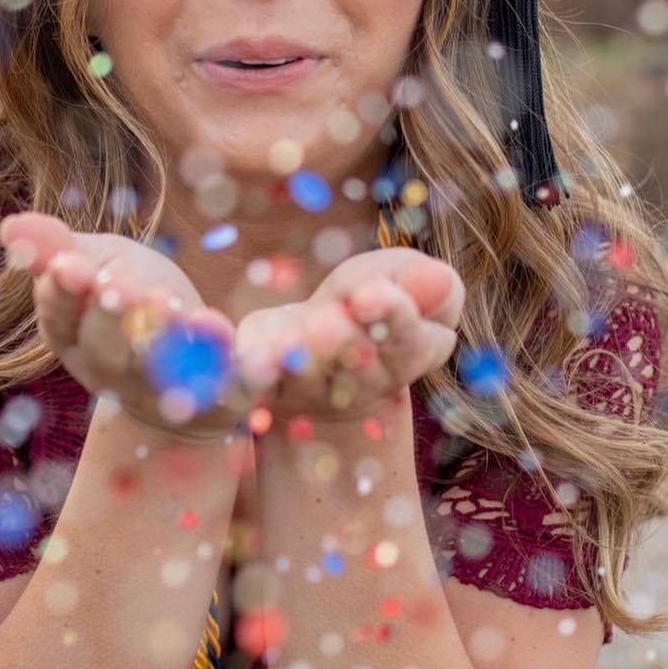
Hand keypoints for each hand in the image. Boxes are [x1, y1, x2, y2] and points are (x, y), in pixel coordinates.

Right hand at [0, 212, 248, 440]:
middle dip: (110, 315)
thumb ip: (58, 248)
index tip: (69, 266)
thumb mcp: (93, 264)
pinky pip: (222, 382)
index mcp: (74, 336)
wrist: (186, 379)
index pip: (60, 316)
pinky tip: (217, 324)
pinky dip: (222, 357)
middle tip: (119, 286)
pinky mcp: (217, 394)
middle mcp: (113, 370)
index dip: (64, 292)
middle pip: (105, 348)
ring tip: (164, 301)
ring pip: (158, 366)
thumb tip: (12, 226)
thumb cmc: (131, 299)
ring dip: (160, 334)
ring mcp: (163, 387)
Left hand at [235, 248, 464, 426]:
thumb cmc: (370, 299)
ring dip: (292, 361)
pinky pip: (249, 384)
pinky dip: (240, 370)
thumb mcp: (402, 278)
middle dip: (339, 343)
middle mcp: (362, 383)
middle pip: (354, 365)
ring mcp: (311, 390)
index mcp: (407, 353)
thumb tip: (441, 279)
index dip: (392, 316)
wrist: (318, 342)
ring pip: (303, 377)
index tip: (369, 294)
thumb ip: (424, 283)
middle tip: (326, 322)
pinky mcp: (264, 385)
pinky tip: (226, 348)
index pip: (407, 338)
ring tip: (283, 345)